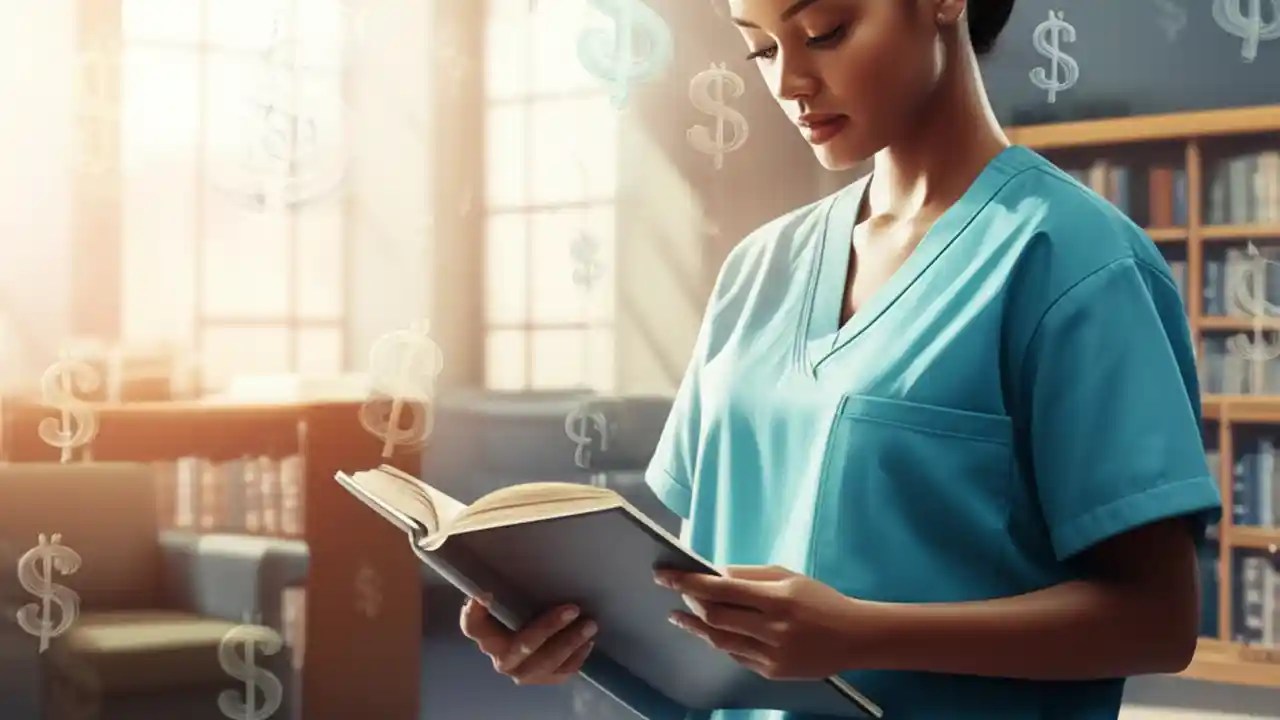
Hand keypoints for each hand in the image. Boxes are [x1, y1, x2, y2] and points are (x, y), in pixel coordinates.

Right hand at [458, 592, 598, 684]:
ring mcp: (521, 672)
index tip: (487, 594)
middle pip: (522, 645)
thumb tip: (506, 564)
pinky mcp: (541, 680)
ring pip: (544, 663)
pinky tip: (587, 643)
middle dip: (549, 628)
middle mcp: (500, 657)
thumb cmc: (521, 610)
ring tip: (590, 625)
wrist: (534, 638)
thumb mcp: (513, 598)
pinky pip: (559, 674)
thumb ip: (508, 589)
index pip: (472, 626)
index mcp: (486, 635)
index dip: (475, 613)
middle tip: (573, 609)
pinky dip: (575, 659)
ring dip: (569, 643)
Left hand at [655, 564, 874, 680]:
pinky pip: (736, 655)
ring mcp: (771, 654)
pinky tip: (710, 632)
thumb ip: (749, 575)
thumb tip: (713, 573)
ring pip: (719, 640)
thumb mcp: (788, 576)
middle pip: (715, 617)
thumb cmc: (820, 600)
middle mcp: (772, 628)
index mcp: (777, 598)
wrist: (854, 637)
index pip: (721, 589)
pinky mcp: (771, 672)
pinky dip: (720, 641)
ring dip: (696, 626)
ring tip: (680, 616)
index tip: (663, 575)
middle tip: (677, 591)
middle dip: (690, 602)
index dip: (687, 582)